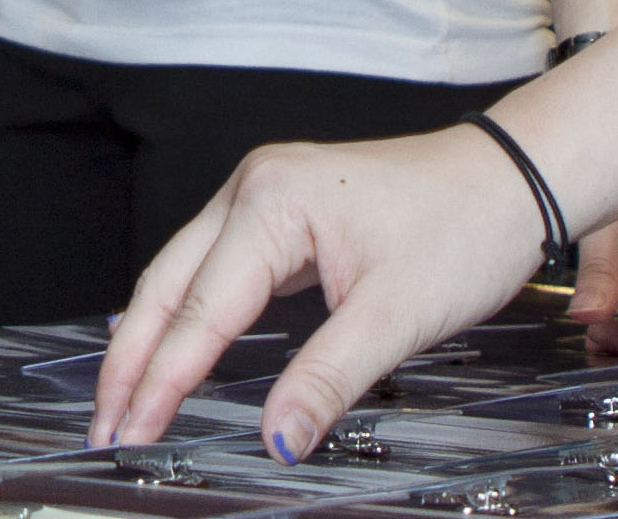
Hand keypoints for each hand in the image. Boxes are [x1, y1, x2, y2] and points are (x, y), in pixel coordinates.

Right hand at [89, 128, 542, 454]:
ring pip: (184, 273)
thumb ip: (329, 379)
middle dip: (130, 359)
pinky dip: (188, 314)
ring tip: (125, 399)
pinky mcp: (282, 212)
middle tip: (104, 426)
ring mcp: (264, 194)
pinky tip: (175, 347)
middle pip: (167, 283)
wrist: (513, 178)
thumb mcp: (398, 316)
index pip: (200, 309)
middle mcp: (254, 187)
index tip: (131, 433)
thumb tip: (278, 438)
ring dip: (152, 337)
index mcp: (273, 202)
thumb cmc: (465, 227)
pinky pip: (215, 267)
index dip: (161, 379)